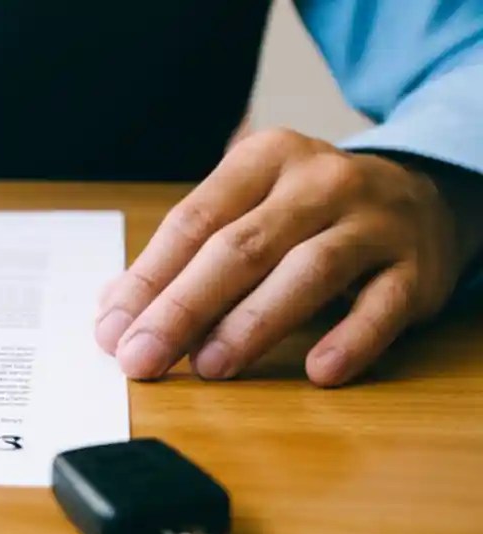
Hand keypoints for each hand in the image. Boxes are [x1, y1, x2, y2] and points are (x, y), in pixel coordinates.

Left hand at [95, 128, 477, 386]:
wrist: (423, 196)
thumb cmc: (308, 217)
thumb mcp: (246, 215)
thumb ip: (180, 261)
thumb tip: (112, 314)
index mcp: (262, 160)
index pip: (192, 222)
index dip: (148, 280)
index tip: (111, 331)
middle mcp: (318, 181)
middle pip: (239, 247)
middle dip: (183, 308)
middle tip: (141, 358)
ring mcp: (373, 221)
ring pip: (307, 271)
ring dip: (252, 324)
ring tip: (209, 367)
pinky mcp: (417, 267)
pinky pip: (382, 306)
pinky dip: (351, 339)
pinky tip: (319, 371)